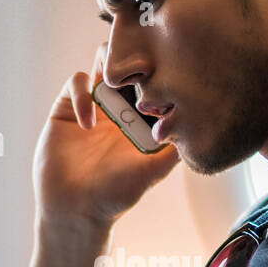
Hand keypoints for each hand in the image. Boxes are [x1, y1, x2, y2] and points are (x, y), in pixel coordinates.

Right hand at [32, 40, 179, 226]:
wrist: (75, 209)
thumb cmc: (115, 195)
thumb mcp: (153, 172)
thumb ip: (174, 150)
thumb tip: (200, 126)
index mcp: (141, 117)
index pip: (154, 79)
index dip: (160, 71)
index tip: (163, 78)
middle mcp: (118, 106)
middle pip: (130, 60)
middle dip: (136, 57)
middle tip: (140, 71)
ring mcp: (93, 103)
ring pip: (103, 61)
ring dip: (110, 64)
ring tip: (116, 87)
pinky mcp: (67, 107)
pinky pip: (77, 82)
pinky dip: (83, 94)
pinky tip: (89, 123)